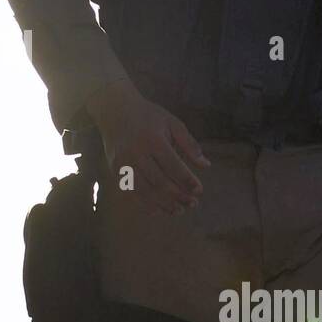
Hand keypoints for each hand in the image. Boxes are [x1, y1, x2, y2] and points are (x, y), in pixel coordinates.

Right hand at [86, 79, 208, 215]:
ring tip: (179, 210)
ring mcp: (123, 163)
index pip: (173, 166)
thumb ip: (189, 144)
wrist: (115, 111)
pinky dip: (145, 204)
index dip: (187, 181)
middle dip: (178, 196)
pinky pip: (130, 192)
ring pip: (145, 191)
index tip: (199, 191)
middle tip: (193, 204)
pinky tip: (158, 210)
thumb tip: (206, 165)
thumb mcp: (172, 123)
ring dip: (163, 204)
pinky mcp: (115, 170)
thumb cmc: (149, 116)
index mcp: (153, 140)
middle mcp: (136, 153)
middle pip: (159, 182)